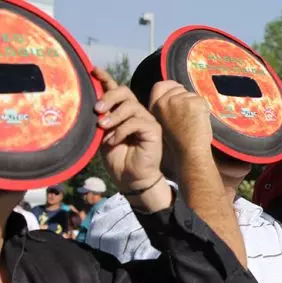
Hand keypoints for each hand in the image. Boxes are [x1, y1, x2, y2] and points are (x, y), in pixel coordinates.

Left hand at [93, 67, 162, 192]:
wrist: (130, 179)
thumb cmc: (117, 159)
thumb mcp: (103, 135)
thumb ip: (101, 119)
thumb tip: (92, 102)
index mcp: (124, 112)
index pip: (117, 90)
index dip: (106, 78)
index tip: (93, 70)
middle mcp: (137, 113)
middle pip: (125, 92)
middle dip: (108, 97)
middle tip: (96, 110)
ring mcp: (147, 121)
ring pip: (130, 106)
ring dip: (113, 116)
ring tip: (102, 128)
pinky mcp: (154, 131)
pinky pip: (136, 122)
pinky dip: (121, 130)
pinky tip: (114, 141)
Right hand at [148, 81, 212, 158]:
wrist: (189, 152)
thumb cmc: (179, 142)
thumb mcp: (163, 122)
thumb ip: (166, 107)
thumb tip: (177, 93)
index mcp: (155, 106)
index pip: (160, 85)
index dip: (170, 86)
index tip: (178, 91)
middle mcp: (165, 101)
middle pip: (179, 88)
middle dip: (186, 97)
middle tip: (189, 115)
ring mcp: (179, 101)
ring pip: (191, 94)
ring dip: (195, 105)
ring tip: (193, 121)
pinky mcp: (193, 103)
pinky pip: (202, 100)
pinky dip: (204, 110)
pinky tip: (200, 122)